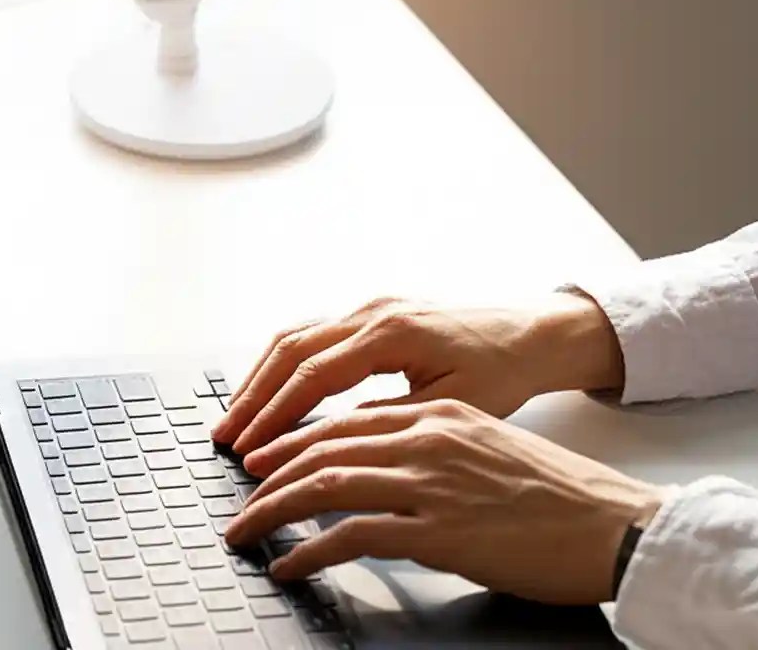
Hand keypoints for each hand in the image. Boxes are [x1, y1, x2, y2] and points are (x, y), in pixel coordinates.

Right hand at [212, 293, 622, 454]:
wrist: (531, 335)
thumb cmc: (503, 371)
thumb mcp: (450, 405)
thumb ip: (387, 420)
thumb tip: (331, 441)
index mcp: (392, 332)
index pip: (314, 376)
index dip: (276, 416)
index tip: (251, 449)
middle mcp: (373, 312)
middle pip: (290, 350)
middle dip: (253, 396)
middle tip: (225, 436)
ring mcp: (369, 308)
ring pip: (295, 337)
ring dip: (260, 378)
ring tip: (235, 418)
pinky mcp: (372, 315)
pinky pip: (312, 335)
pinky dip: (283, 365)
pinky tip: (269, 393)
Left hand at [224, 400, 662, 604]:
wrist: (615, 526)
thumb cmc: (559, 496)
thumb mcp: (489, 450)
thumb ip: (433, 448)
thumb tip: (382, 463)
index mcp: (440, 414)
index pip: (345, 421)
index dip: (294, 443)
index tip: (264, 463)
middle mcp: (428, 438)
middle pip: (323, 448)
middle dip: (270, 477)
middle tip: (241, 501)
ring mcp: (430, 482)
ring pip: (324, 485)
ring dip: (273, 512)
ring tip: (246, 533)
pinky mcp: (436, 530)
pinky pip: (350, 536)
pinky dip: (309, 552)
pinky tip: (290, 567)